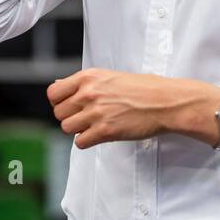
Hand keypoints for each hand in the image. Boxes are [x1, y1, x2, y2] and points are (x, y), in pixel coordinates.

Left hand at [47, 68, 219, 148]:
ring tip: (94, 126)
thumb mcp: (109, 77)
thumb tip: (58, 86)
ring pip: (67, 128)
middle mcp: (89, 93)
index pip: (53, 93)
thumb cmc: (142, 88)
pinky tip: (99, 135)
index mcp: (89, 77)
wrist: (165, 101)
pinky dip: (87, 141)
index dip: (59, 102)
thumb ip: (84, 83)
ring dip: (78, 130)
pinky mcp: (105, 131)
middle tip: (85, 118)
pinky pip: (80, 142)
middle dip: (69, 117)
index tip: (69, 106)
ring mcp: (96, 112)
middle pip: (59, 113)